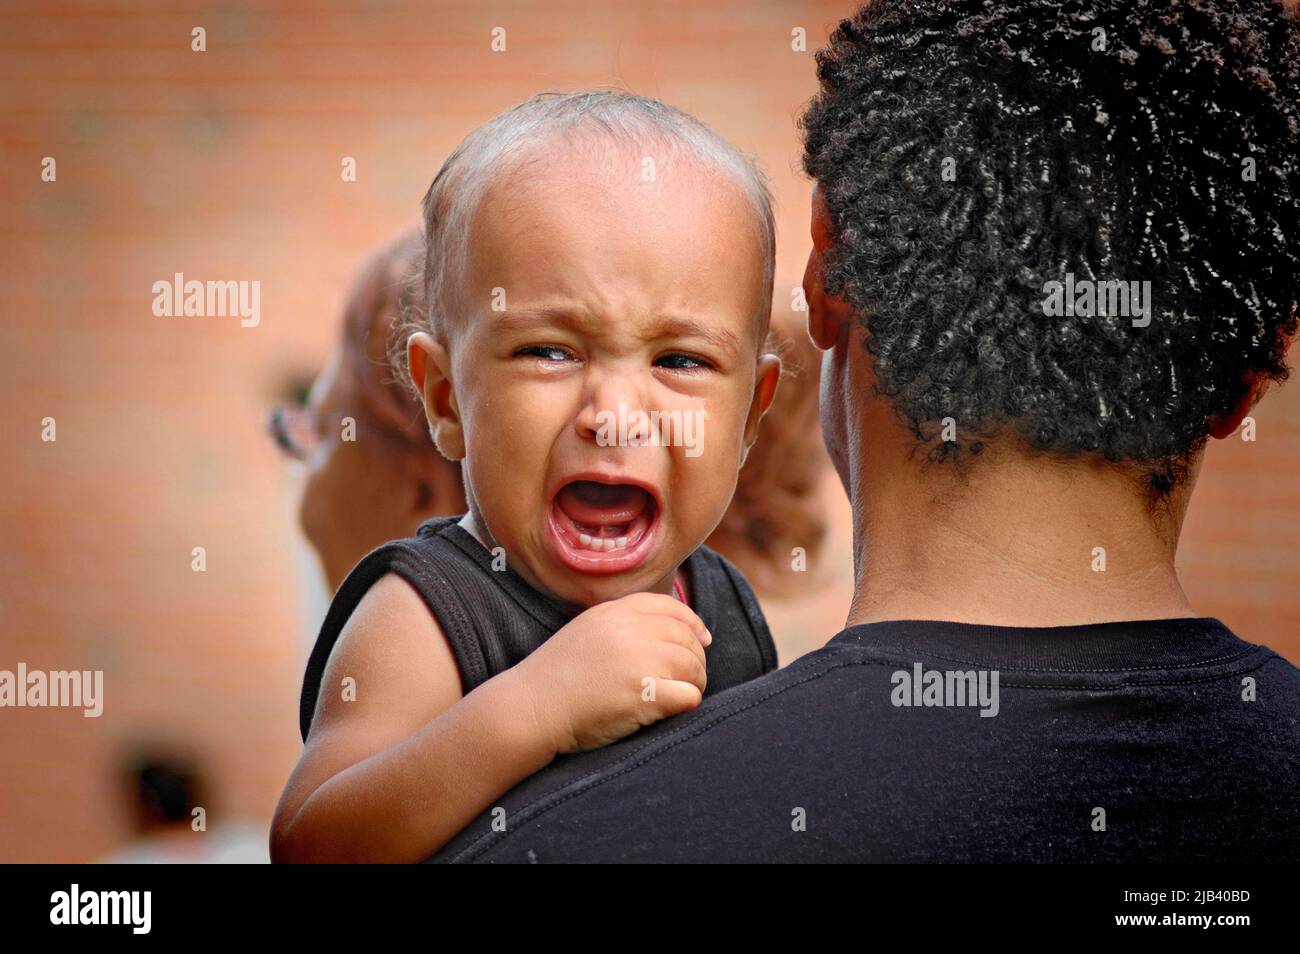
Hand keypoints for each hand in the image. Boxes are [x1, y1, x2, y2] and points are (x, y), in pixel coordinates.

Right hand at [512, 591, 711, 753]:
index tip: (702, 641)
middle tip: (690, 678)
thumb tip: (676, 630)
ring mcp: (636, 662)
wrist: (530, 708)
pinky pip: (688, 696)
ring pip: (693, 667)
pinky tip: (671, 709)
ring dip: (694, 683)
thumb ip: (624, 623)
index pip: (672, 608)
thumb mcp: (587, 630)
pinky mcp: (641, 695)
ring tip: (680, 694)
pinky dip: (687, 704)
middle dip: (695, 660)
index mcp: (614, 611)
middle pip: (687, 639)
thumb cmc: (558, 675)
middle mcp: (628, 630)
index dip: (693, 625)